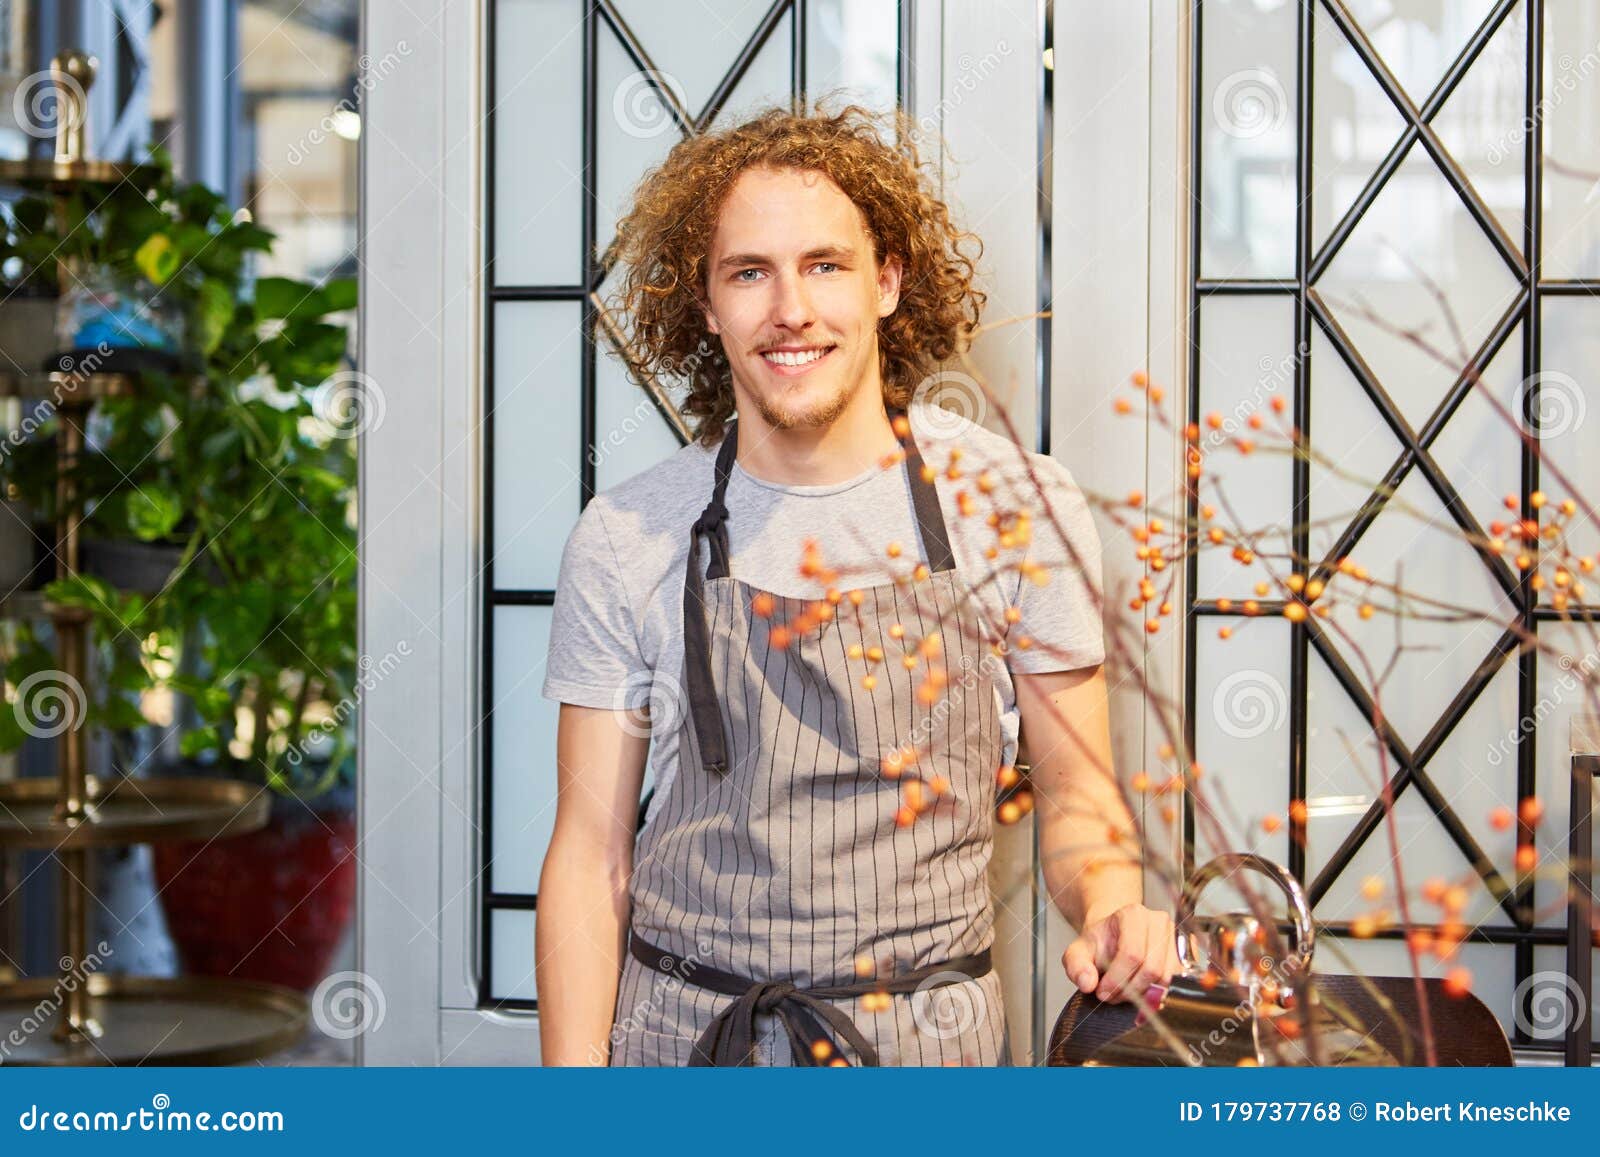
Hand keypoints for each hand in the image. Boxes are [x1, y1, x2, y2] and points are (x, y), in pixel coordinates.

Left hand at [1063, 902, 1181, 1005]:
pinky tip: (1140, 990)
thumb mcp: (1078, 951)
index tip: (1102, 992)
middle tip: (1112, 996)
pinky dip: (1157, 994)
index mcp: (1133, 915)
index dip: (1117, 979)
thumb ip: (1076, 966)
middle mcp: (1159, 922)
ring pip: (1166, 979)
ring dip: (1143, 994)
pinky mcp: (1185, 955)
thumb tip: (1087, 982)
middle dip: (1130, 990)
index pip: (1132, 953)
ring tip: (1124, 992)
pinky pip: (1176, 983)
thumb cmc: (1101, 942)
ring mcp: (1175, 938)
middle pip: (1151, 968)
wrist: (1116, 936)